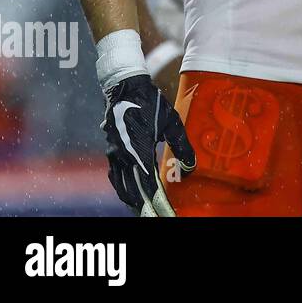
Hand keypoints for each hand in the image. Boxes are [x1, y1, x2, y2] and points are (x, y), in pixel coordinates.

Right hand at [102, 75, 194, 216]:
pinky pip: (114, 174)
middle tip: (152, 215)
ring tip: (140, 207)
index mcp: (138, 151)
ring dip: (130, 197)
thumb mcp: (172, 123)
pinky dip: (121, 185)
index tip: (163, 213)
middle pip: (130, 190)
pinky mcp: (111, 148)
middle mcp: (122, 156)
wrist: (125, 87)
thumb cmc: (152, 103)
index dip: (156, 202)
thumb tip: (190, 168)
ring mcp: (113, 153)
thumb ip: (182, 147)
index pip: (147, 186)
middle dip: (141, 205)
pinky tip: (127, 188)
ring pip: (119, 184)